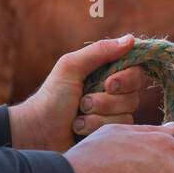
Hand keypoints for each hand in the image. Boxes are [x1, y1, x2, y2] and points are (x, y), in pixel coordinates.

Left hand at [9, 35, 147, 151]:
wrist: (37, 132)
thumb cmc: (51, 98)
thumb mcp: (71, 67)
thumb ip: (99, 51)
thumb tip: (130, 38)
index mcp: (106, 74)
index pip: (136, 72)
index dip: (127, 79)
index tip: (109, 84)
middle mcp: (113, 94)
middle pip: (134, 96)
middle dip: (106, 101)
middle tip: (83, 102)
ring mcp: (112, 115)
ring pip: (126, 116)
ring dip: (97, 116)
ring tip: (76, 117)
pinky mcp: (109, 134)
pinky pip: (118, 131)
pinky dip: (94, 128)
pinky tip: (79, 129)